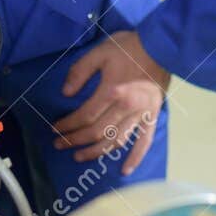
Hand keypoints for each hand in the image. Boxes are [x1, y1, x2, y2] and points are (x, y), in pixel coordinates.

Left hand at [53, 30, 169, 173]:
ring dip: (95, 153)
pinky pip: (144, 142)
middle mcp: (126, 108)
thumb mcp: (99, 51)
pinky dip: (135, 158)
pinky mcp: (152, 116)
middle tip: (59, 144)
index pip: (84, 116)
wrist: (161, 46)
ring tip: (78, 157)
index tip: (55, 128)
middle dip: (75, 140)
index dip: (67, 125)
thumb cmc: (129, 47)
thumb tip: (65, 93)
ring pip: (115, 141)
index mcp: (111, 92)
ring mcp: (140, 114)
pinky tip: (125, 170)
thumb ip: (80, 71)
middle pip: (96, 132)